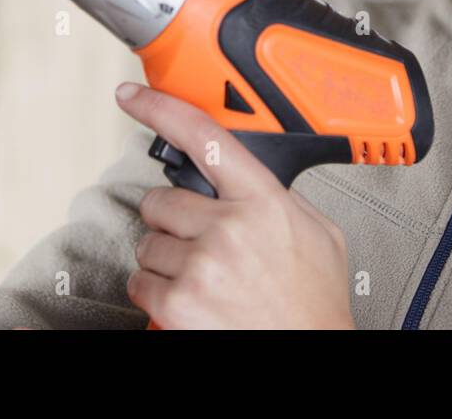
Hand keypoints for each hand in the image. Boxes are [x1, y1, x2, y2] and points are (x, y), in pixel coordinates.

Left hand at [115, 82, 355, 328]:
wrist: (311, 353)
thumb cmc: (314, 304)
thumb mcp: (318, 233)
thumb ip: (278, 198)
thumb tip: (250, 177)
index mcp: (264, 202)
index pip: (204, 138)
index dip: (160, 109)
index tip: (133, 97)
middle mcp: (228, 229)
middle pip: (161, 199)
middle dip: (174, 220)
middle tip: (202, 242)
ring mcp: (200, 266)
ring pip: (148, 243)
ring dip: (167, 259)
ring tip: (205, 277)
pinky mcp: (177, 303)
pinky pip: (139, 281)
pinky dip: (157, 291)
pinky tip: (191, 298)